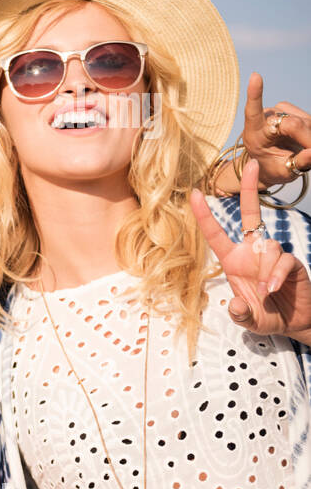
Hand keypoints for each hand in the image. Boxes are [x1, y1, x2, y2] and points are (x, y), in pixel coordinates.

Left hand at [190, 160, 310, 340]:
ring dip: (264, 271)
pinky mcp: (291, 263)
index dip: (205, 214)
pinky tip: (273, 288)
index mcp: (233, 260)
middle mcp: (252, 252)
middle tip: (249, 165)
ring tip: (265, 292)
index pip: (216, 233)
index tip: (194, 193)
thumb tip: (234, 306)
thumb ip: (238, 314)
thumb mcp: (246, 319)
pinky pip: (283, 261)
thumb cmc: (265, 315)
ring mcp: (272, 255)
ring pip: (268, 246)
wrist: (294, 323)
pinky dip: (276, 275)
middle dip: (250, 188)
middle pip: (251, 214)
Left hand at [234, 73, 310, 189]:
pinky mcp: (291, 109)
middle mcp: (265, 118)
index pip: (253, 111)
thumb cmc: (272, 169)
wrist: (268, 163)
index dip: (255, 94)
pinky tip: (303, 138)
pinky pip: (310, 119)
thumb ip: (298, 163)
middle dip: (308, 140)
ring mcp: (278, 111)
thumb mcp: (282, 173)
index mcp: (254, 134)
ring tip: (300, 148)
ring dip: (310, 136)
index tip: (255, 76)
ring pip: (306, 121)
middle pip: (294, 124)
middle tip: (310, 154)